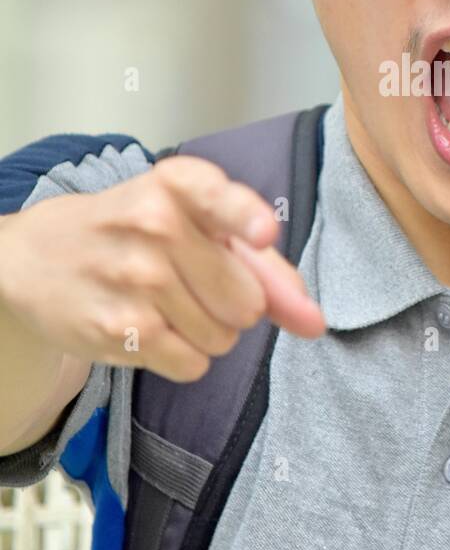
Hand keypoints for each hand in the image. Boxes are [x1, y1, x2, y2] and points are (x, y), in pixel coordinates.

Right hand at [0, 154, 326, 383]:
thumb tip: (314, 321)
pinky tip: (150, 327)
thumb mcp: (190, 222)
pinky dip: (183, 355)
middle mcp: (155, 224)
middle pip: (246, 300)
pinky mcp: (119, 328)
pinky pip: (194, 364)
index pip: (219, 196)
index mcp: (177, 185)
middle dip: (235, 303)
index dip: (247, 218)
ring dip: (208, 332)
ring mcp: (135, 279)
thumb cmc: (129, 233)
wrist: (34, 258)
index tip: (263, 233)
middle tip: (194, 283)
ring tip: (166, 303)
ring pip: (223, 337)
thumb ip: (261, 264)